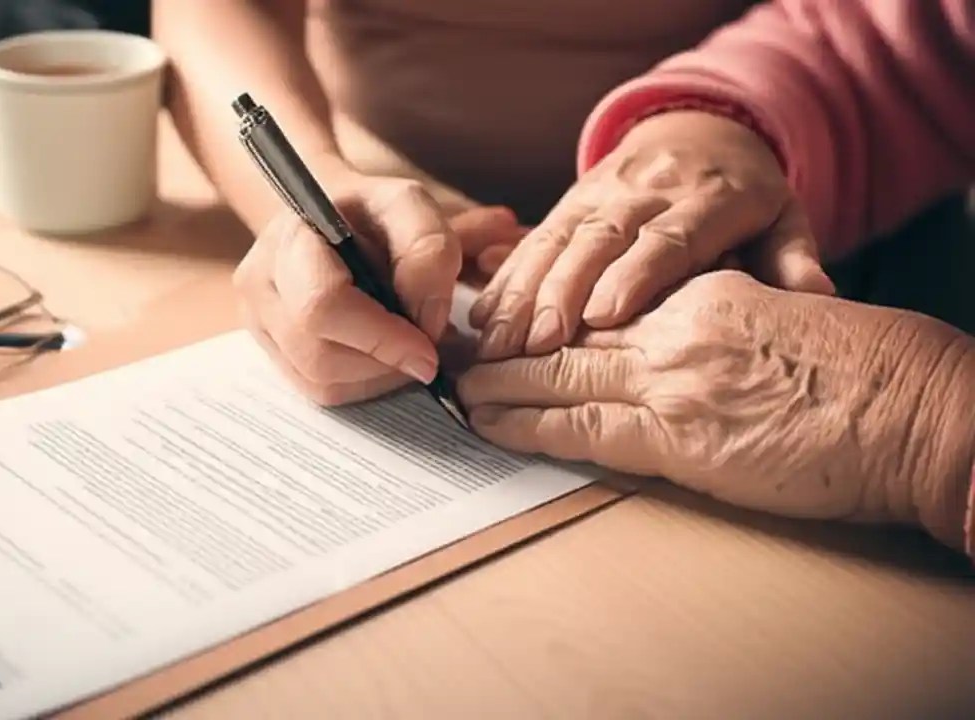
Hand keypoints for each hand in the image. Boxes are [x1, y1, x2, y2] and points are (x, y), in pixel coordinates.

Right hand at [234, 174, 524, 405]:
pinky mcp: (267, 350)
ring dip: (375, 376)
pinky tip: (377, 352)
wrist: (329, 219)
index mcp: (290, 238)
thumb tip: (424, 320)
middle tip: (420, 344)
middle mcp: (260, 283)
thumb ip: (428, 249)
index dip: (380, 338)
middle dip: (383, 361)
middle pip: (319, 357)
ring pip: (319, 383)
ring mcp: (257, 321)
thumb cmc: (371, 213)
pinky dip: (360, 382)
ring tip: (399, 343)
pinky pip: (317, 390)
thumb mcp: (410, 206)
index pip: (322, 306)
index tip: (427, 351)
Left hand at [459, 271, 974, 549]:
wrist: (910, 406)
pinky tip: (488, 425)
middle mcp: (674, 328)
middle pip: (569, 336)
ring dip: (498, 384)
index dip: (551, 317)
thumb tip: (680, 340)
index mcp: (702, 298)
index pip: (606, 307)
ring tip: (454, 388)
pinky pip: (578, 426)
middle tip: (456, 351)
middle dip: (507, 345)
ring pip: (558, 376)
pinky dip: (525, 425)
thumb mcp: (781, 323)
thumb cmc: (862, 375)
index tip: (512, 324)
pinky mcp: (675, 433)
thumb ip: (722, 321)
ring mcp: (670, 378)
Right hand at [470, 110, 835, 360]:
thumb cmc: (746, 196)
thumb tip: (817, 296)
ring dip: (521, 293)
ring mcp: (601, 194)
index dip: (635, 275)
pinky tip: (479, 319)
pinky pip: (531, 240)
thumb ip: (792, 259)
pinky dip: (503, 280)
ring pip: (557, 242)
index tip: (604, 315)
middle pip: (600, 242)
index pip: (669, 239)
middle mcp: (647, 192)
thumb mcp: (784, 219)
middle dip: (561, 292)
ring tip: (494, 344)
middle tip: (533, 345)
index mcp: (708, 199)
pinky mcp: (569, 202)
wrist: (700, 129)